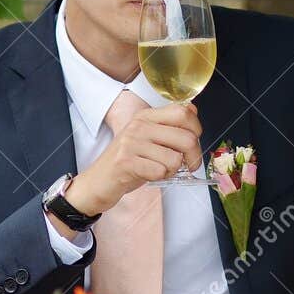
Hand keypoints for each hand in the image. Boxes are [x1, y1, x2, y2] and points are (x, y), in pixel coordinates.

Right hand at [65, 102, 201, 213]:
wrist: (96, 182)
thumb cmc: (127, 162)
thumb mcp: (147, 138)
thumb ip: (168, 127)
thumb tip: (193, 116)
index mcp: (146, 116)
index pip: (183, 112)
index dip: (196, 129)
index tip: (193, 143)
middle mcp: (139, 125)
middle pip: (186, 137)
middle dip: (194, 157)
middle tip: (189, 166)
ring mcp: (131, 143)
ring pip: (175, 159)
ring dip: (173, 170)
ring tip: (160, 170)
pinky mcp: (126, 162)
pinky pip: (160, 171)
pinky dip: (160, 178)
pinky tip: (149, 176)